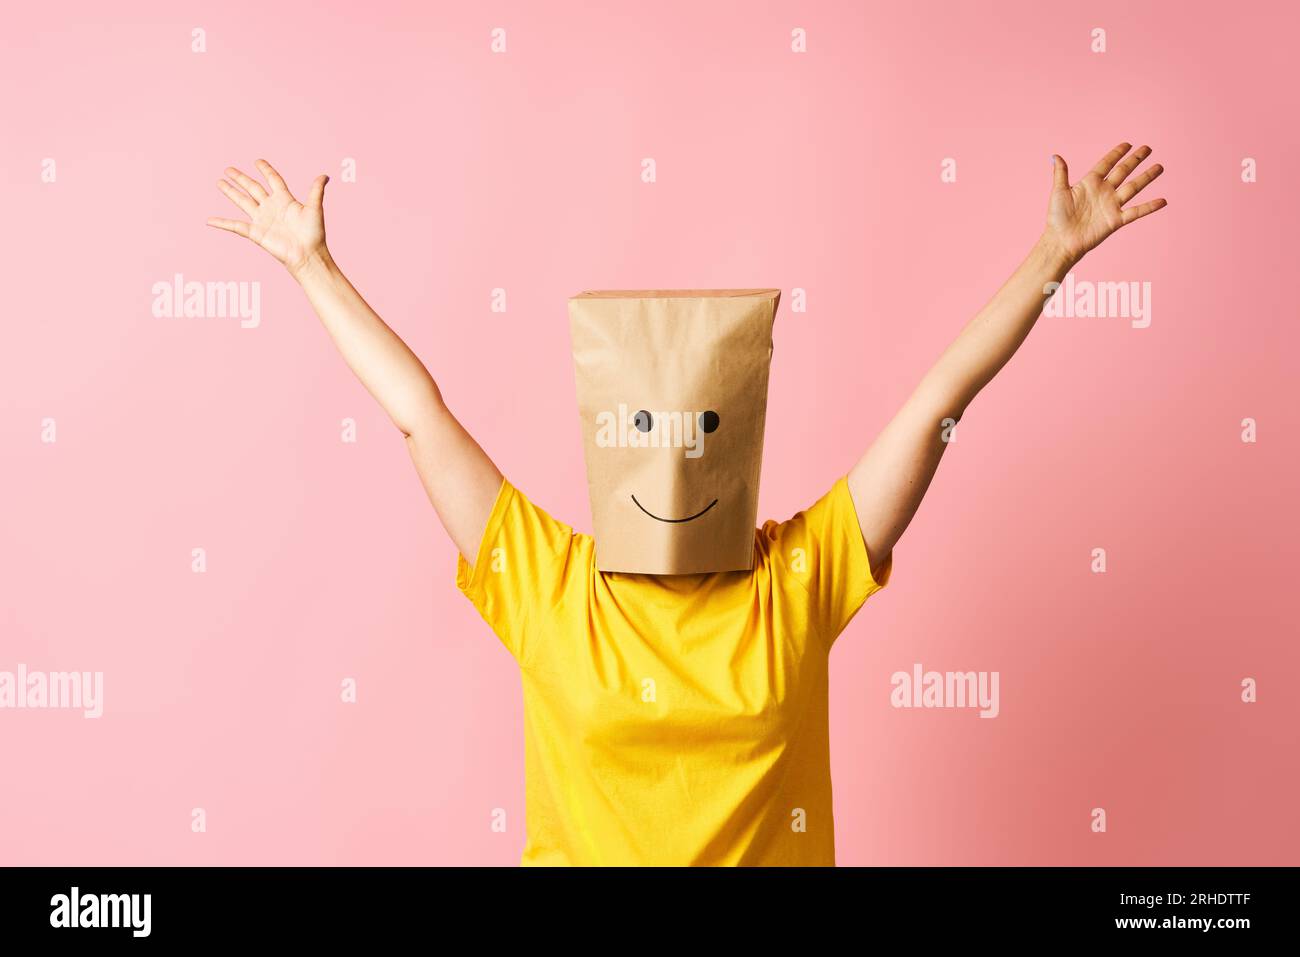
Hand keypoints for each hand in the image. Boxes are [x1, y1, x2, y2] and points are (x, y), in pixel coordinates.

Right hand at [207, 160, 328, 275]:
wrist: (308, 254)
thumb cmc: (314, 234)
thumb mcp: (315, 209)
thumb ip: (316, 191)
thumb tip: (325, 175)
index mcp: (285, 200)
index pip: (273, 180)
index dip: (266, 170)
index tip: (257, 161)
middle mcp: (271, 207)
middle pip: (252, 188)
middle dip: (240, 178)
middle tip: (228, 169)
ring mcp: (262, 219)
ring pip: (242, 201)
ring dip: (230, 192)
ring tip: (220, 182)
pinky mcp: (255, 232)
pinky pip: (235, 226)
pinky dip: (222, 223)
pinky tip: (209, 220)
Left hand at [1043, 142, 1166, 263]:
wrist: (1061, 242)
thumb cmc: (1057, 219)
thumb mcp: (1058, 192)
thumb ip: (1061, 173)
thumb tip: (1055, 156)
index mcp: (1090, 183)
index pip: (1106, 164)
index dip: (1116, 154)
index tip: (1128, 144)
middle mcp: (1103, 192)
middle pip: (1123, 172)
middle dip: (1135, 160)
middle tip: (1147, 149)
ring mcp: (1111, 205)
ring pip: (1133, 188)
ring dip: (1146, 177)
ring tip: (1159, 167)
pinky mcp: (1115, 220)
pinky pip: (1136, 212)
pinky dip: (1149, 207)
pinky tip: (1163, 201)